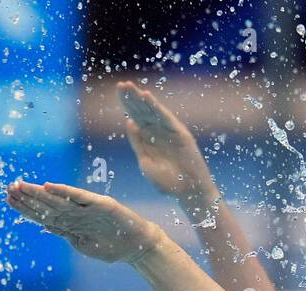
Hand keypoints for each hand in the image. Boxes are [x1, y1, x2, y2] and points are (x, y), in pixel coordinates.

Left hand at [6, 181, 163, 263]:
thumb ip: (66, 235)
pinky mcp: (100, 204)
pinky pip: (79, 197)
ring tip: (21, 185)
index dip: (26, 207)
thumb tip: (46, 227)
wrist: (137, 246)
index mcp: (71, 222)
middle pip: (47, 203)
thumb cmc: (112, 247)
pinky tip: (49, 185)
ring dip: (39, 192)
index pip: (43, 213)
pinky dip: (64, 191)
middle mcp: (76, 211)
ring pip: (58, 199)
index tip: (8, 200)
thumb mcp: (84, 244)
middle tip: (8, 188)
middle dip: (27, 197)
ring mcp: (87, 207)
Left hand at [117, 81, 216, 207]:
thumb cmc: (166, 181)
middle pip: (142, 111)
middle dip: (131, 98)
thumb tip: (129, 122)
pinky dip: (155, 107)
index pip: (135, 116)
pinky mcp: (179, 132)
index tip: (118, 90)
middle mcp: (158, 131)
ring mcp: (168, 131)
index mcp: (147, 138)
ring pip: (152, 111)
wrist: (186, 191)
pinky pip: (165, 117)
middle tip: (121, 84)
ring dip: (141, 98)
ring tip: (130, 86)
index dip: (127, 103)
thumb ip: (137, 143)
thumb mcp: (145, 161)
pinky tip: (146, 96)